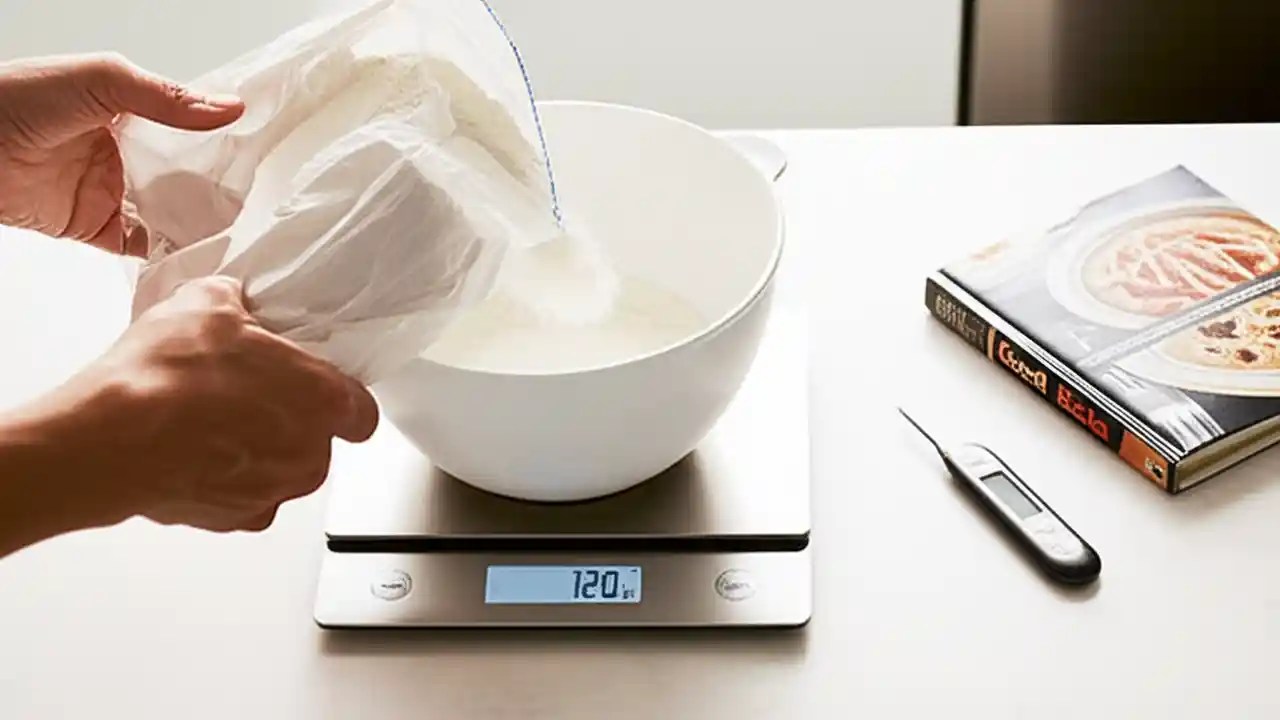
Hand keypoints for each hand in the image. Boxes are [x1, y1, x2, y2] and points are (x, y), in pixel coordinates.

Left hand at [0, 53, 242, 254]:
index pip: (188, 127)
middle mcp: (124, 152)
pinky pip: (141, 245)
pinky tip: (196, 253)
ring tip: (238, 231)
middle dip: (218, 188)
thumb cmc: (18, 98)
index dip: (221, 138)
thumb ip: (165, 98)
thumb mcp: (101, 80)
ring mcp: (111, 191)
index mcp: (129, 112)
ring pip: (170, 213)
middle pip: (185, 175)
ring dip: (198, 223)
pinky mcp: (95, 228)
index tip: (260, 151)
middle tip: (260, 198)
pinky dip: (168, 252)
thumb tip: (230, 108)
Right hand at [0, 276, 376, 542]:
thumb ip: (238, 303)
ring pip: (281, 469)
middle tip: (248, 393)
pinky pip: (245, 497)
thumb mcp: (208, 302)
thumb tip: (232, 302)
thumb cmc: (168, 376)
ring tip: (211, 420)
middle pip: (317, 439)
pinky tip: (194, 452)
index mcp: (322, 399)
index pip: (362, 412)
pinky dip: (225, 479)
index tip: (315, 388)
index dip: (339, 400)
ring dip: (257, 450)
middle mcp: (308, 453)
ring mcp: (273, 490)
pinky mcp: (235, 519)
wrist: (113, 437)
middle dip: (289, 419)